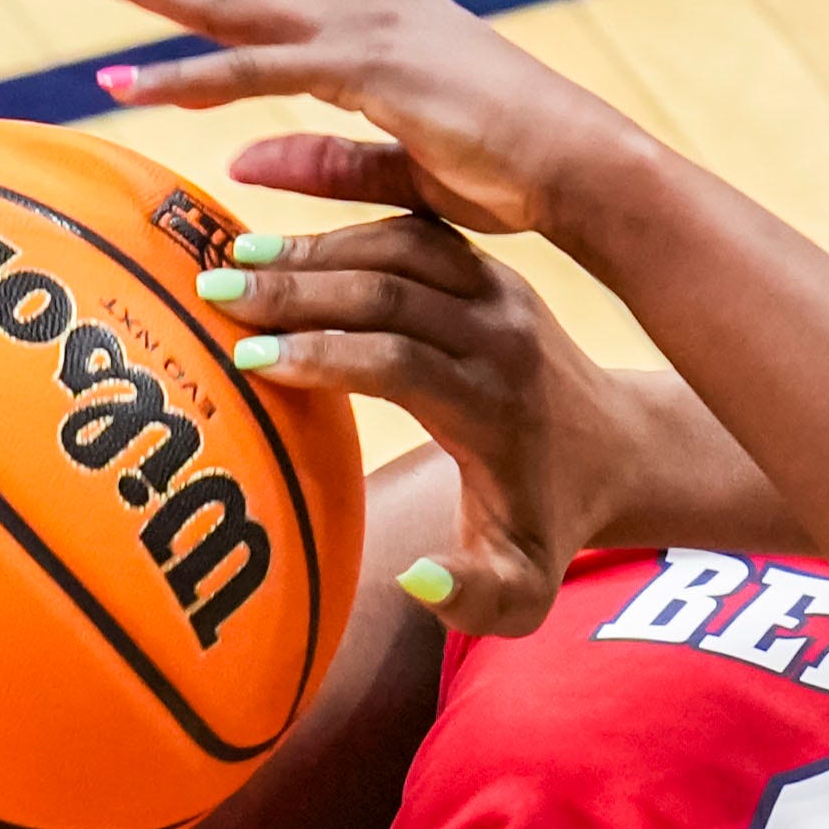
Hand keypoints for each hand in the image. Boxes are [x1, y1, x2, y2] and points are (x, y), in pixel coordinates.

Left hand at [55, 0, 651, 244]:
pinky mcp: (372, 69)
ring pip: (237, 5)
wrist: (585, 167)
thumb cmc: (515, 174)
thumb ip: (324, 161)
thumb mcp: (405, 170)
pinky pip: (260, 72)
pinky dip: (191, 76)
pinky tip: (133, 82)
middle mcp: (371, 5)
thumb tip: (237, 157)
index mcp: (382, 19)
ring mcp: (371, 28)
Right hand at [198, 219, 625, 634]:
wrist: (615, 453)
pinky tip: (282, 243)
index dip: (324, 356)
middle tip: (212, 294)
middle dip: (298, 292)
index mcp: (495, 407)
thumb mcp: (524, 585)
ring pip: (400, 246)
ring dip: (315, 249)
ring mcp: (498, 292)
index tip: (247, 359)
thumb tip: (412, 577)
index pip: (402, 363)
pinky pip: (414, 231)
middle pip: (392, 292)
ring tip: (233, 258)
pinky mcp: (489, 269)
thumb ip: (474, 598)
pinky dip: (347, 230)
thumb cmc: (549, 526)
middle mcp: (500, 336)